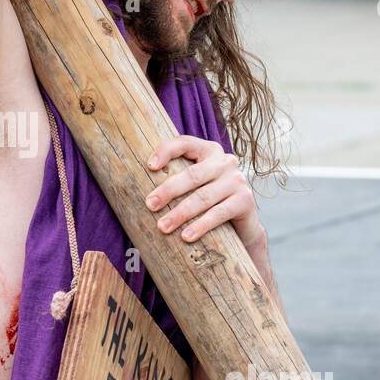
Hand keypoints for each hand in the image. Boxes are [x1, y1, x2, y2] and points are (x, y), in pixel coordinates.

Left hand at [144, 136, 263, 248]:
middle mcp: (225, 161)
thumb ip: (176, 177)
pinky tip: (186, 236)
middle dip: (168, 191)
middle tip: (149, 205)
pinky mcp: (245, 201)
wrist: (241, 225)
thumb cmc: (208, 202)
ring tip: (163, 227)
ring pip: (203, 197)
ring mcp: (237, 180)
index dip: (166, 151)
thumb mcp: (193, 185)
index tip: (149, 166)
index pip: (185, 143)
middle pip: (192, 174)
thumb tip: (134, 188)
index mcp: (208, 150)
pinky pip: (219, 213)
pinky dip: (201, 226)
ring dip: (180, 213)